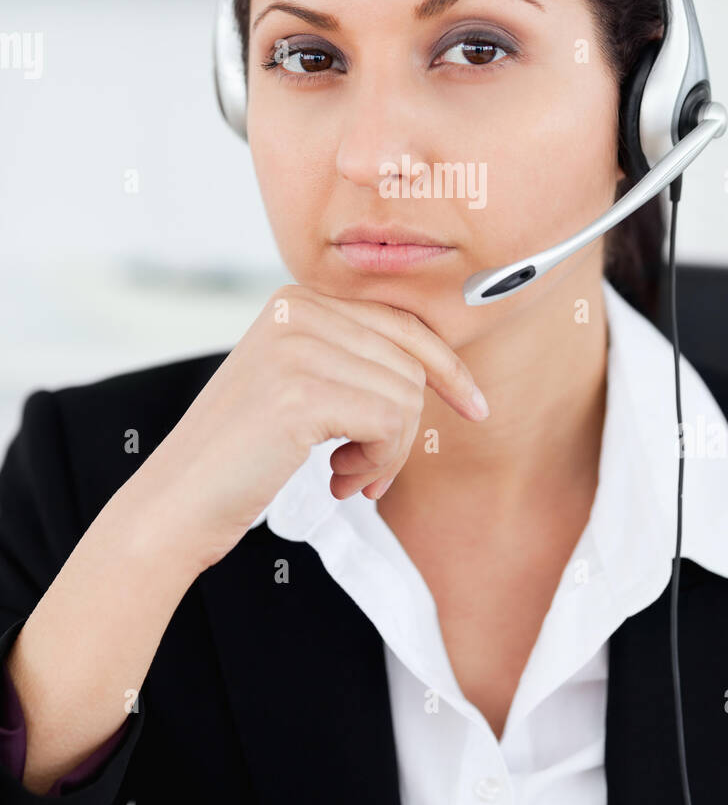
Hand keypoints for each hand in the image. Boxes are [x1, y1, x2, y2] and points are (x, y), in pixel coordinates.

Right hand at [135, 283, 488, 572]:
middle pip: (409, 363)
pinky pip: (391, 422)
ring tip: (348, 476)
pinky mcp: (301, 392)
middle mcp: (296, 310)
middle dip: (404, 429)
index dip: (446, 368)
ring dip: (389, 453)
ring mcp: (296, 347)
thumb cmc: (242, 457)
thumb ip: (352, 363)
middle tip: (367, 472)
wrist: (176, 504)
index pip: (402, 324)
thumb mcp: (297, 386)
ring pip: (406, 396)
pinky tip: (338, 480)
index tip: (474, 406)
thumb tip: (438, 370)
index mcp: (296, 300)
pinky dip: (379, 462)